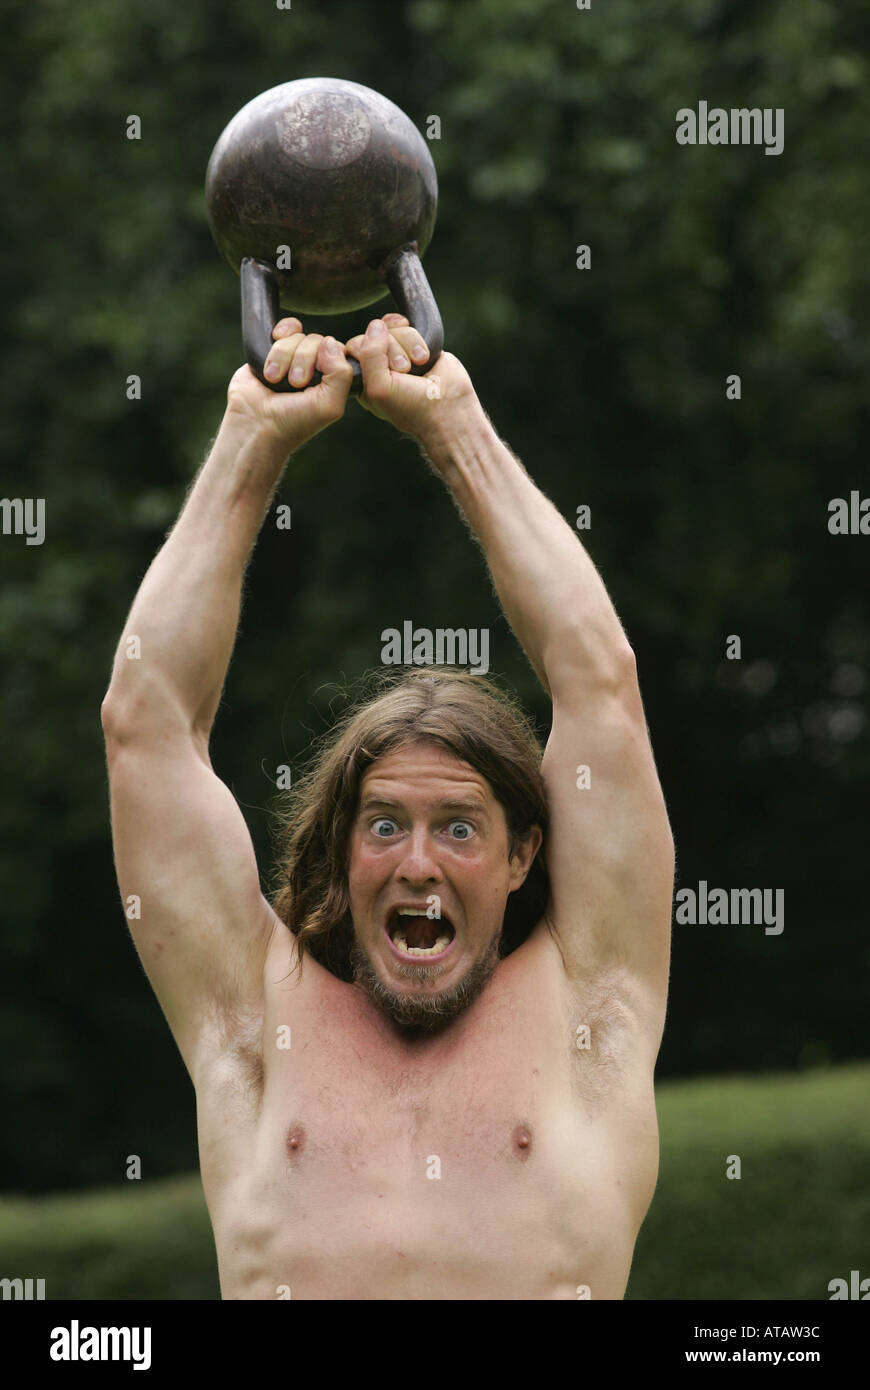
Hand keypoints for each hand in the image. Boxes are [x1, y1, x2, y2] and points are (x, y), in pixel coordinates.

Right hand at [226, 319, 353, 448]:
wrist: (255, 424)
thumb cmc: (293, 422)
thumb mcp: (328, 406)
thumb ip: (341, 374)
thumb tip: (330, 342)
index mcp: (333, 380)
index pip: (339, 350)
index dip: (324, 360)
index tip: (309, 382)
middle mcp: (316, 367)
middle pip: (316, 341)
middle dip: (302, 361)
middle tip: (293, 384)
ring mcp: (295, 358)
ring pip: (298, 336)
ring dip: (283, 358)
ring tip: (273, 379)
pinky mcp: (274, 350)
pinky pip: (287, 327)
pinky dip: (279, 336)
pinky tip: (271, 354)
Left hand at [345, 315, 476, 440]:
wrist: (450, 409)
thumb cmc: (413, 408)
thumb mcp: (380, 387)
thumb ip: (369, 355)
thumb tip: (376, 325)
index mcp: (363, 380)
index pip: (353, 349)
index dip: (369, 352)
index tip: (389, 371)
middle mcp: (377, 366)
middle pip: (372, 336)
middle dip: (392, 350)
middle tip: (405, 371)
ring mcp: (396, 354)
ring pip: (390, 329)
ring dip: (408, 345)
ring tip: (420, 364)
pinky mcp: (413, 346)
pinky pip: (405, 327)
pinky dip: (415, 339)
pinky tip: (423, 355)